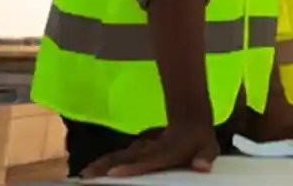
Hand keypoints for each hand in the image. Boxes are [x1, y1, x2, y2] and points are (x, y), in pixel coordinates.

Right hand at [80, 122, 219, 178]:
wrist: (190, 116)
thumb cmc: (199, 138)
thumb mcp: (208, 147)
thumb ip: (204, 157)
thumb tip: (202, 167)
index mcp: (166, 152)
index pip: (146, 161)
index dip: (132, 168)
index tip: (114, 173)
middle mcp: (150, 149)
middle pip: (124, 158)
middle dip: (106, 167)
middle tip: (87, 176)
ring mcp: (142, 147)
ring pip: (118, 156)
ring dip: (101, 164)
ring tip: (84, 174)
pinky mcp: (137, 147)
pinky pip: (119, 156)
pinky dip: (105, 162)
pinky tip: (93, 169)